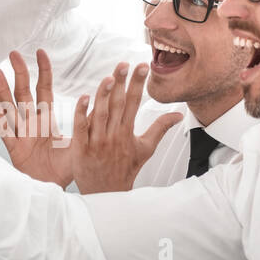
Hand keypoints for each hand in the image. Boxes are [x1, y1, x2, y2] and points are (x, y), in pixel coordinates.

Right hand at [0, 49, 72, 186]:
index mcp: (47, 119)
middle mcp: (32, 123)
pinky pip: (5, 131)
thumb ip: (85, 124)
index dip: (43, 71)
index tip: (41, 52)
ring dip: (3, 90)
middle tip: (14, 53)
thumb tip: (100, 102)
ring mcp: (21, 134)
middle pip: (24, 93)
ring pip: (10, 108)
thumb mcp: (79, 142)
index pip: (44, 89)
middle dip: (19, 73)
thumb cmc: (65, 168)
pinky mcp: (15, 149)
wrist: (54, 189)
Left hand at [71, 62, 182, 193]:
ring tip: (110, 77)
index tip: (143, 66)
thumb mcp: (145, 149)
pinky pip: (81, 127)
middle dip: (123, 82)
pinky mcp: (81, 148)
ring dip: (105, 95)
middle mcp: (114, 135)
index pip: (135, 102)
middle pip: (119, 104)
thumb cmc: (124, 170)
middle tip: (125, 64)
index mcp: (128, 132)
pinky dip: (82, 113)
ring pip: (101, 113)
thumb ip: (160, 129)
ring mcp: (97, 141)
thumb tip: (178, 115)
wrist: (107, 195)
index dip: (139, 83)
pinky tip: (84, 97)